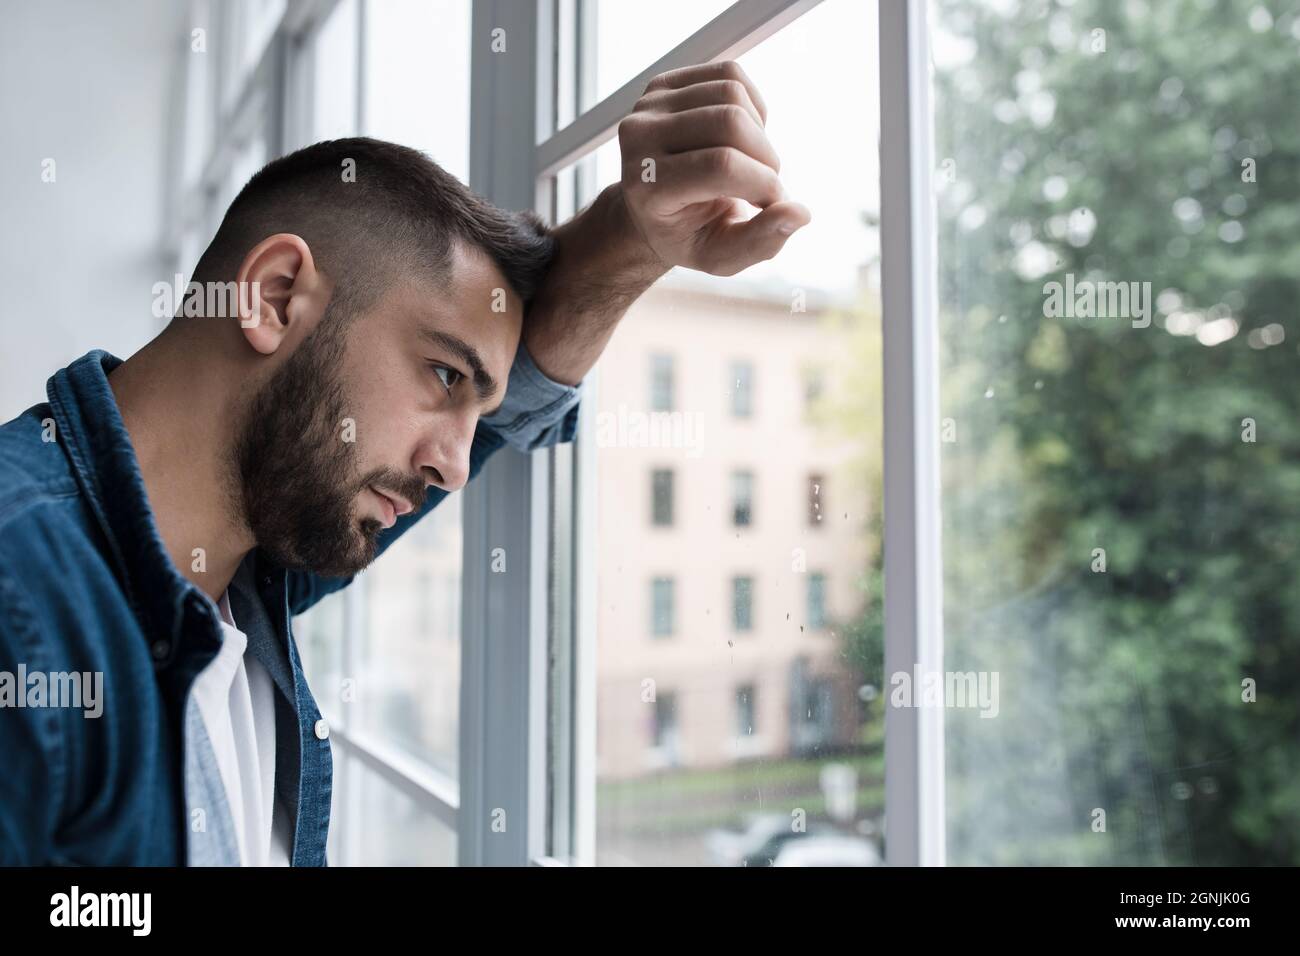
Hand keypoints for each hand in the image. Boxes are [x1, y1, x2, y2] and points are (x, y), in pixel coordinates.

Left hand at [615, 60, 810, 276]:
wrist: (651, 208)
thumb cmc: (690, 234)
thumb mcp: (721, 256)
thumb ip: (762, 242)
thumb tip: (801, 213)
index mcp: (646, 186)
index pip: (721, 166)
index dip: (763, 182)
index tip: (774, 203)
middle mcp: (638, 138)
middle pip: (730, 122)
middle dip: (766, 156)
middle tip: (765, 183)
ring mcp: (648, 105)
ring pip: (732, 93)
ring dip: (760, 132)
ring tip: (751, 161)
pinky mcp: (664, 83)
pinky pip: (729, 75)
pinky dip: (752, 107)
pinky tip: (742, 137)